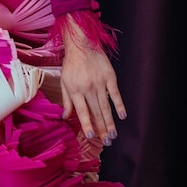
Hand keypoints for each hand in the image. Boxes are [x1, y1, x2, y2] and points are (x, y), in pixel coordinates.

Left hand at [60, 25, 126, 144]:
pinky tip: (122, 116)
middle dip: (102, 129)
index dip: (87, 125)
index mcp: (75, 90)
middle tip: (107, 142)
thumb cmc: (71, 64)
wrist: (82, 44)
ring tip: (113, 135)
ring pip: (106, 106)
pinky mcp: (110, 77)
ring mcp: (100, 83)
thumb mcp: (64, 82)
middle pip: (96, 112)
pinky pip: (115, 93)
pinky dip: (119, 105)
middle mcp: (88, 88)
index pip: (82, 112)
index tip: (91, 137)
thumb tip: (65, 117)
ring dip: (110, 122)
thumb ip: (66, 100)